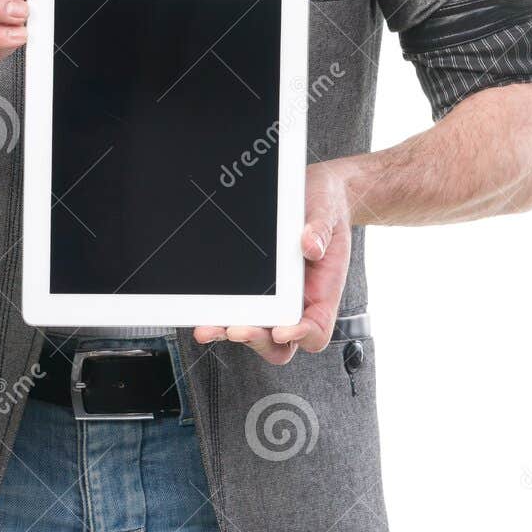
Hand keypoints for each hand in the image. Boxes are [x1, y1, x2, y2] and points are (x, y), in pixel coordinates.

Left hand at [193, 160, 352, 364]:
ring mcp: (275, 298)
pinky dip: (220, 314)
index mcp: (323, 291)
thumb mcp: (328, 209)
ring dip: (230, 332)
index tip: (281, 330)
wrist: (312, 187)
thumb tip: (310, 246)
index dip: (301, 335)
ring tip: (208, 328)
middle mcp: (299, 302)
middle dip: (258, 340)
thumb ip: (322, 229)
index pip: (316, 330)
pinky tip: (203, 310)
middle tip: (237, 329)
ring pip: (255, 331)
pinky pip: (237, 308)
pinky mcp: (253, 287)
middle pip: (280, 343)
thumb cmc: (325, 204)